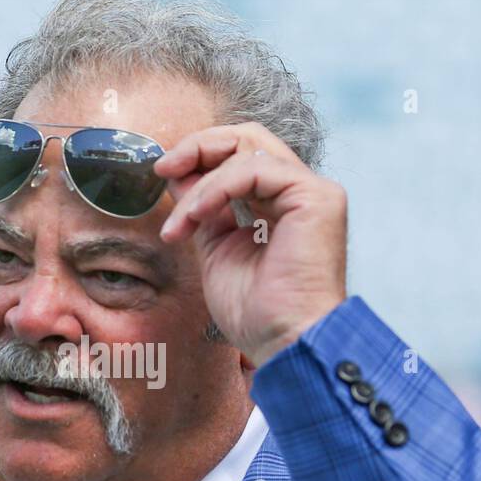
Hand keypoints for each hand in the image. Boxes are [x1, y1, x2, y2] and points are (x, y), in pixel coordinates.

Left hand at [156, 122, 347, 366]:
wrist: (284, 343)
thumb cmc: (256, 314)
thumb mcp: (216, 249)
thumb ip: (202, 209)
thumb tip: (177, 174)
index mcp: (281, 204)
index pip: (239, 155)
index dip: (199, 156)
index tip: (163, 174)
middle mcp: (300, 192)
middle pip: (247, 137)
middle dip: (199, 147)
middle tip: (163, 169)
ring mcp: (312, 192)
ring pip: (248, 147)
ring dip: (201, 179)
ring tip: (180, 220)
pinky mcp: (316, 197)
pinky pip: (255, 168)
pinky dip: (217, 188)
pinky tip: (197, 216)